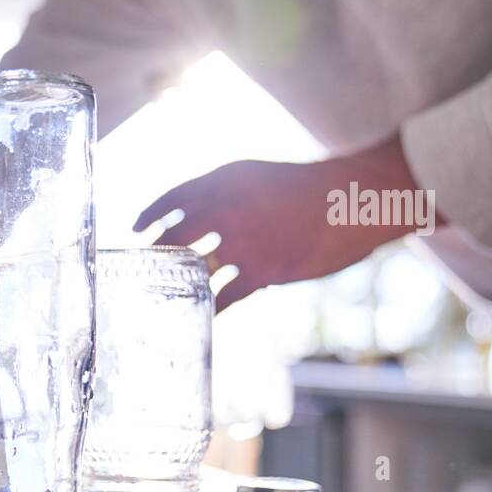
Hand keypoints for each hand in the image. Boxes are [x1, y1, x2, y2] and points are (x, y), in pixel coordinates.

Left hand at [132, 134, 442, 310]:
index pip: (171, 198)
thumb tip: (193, 216)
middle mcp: (227, 208)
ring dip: (179, 283)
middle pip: (173, 237)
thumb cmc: (309, 188)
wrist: (357, 196)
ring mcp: (244, 242)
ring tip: (168, 294)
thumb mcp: (259, 176)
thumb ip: (225, 194)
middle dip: (155, 255)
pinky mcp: (264, 271)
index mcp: (225, 180)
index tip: (133, 229)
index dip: (148, 215)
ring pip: (194, 269)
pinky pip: (224, 297)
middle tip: (145, 268)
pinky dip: (210, 307)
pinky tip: (204, 314)